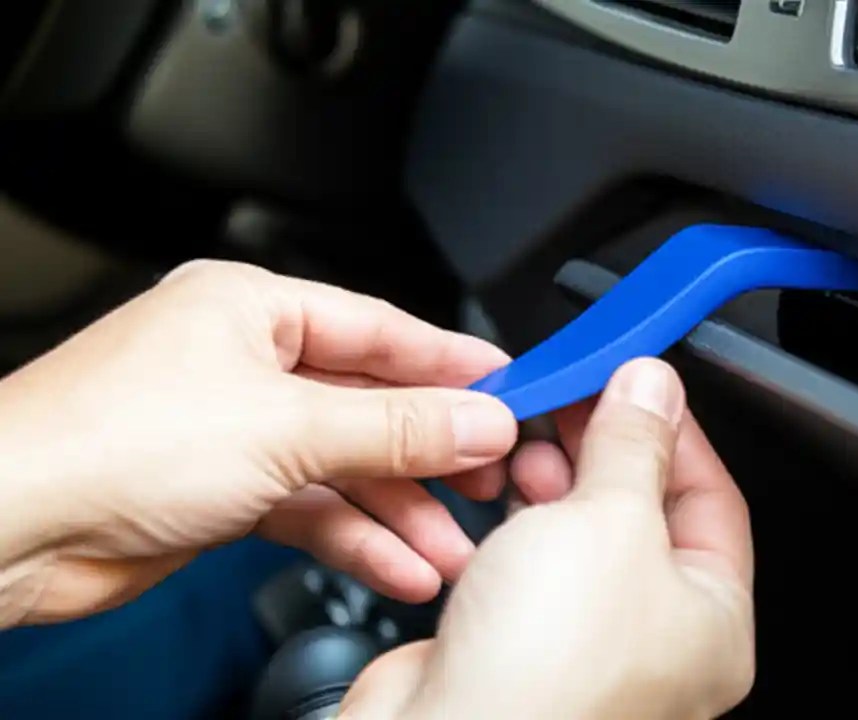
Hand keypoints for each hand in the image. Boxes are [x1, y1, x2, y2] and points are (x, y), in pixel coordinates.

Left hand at [0, 260, 517, 625]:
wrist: (9, 528)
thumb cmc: (105, 442)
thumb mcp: (287, 426)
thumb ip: (397, 427)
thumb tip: (481, 419)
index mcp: (253, 308)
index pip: (382, 329)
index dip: (453, 365)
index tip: (515, 392)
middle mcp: (245, 363)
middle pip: (370, 404)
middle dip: (433, 451)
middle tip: (495, 479)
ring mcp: (234, 431)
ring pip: (346, 467)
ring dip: (400, 512)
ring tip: (450, 548)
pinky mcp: (222, 493)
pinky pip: (313, 510)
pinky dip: (355, 540)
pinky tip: (397, 568)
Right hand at [341, 359, 755, 719]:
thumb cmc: (545, 676)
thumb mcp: (610, 521)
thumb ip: (633, 445)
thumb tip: (651, 388)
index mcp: (711, 622)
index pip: (711, 496)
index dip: (672, 427)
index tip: (635, 377)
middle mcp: (653, 639)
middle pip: (643, 511)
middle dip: (606, 447)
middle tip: (575, 394)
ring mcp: (582, 643)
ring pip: (580, 534)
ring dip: (555, 478)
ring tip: (529, 440)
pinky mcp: (519, 641)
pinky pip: (528, 561)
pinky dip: (515, 520)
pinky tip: (497, 491)